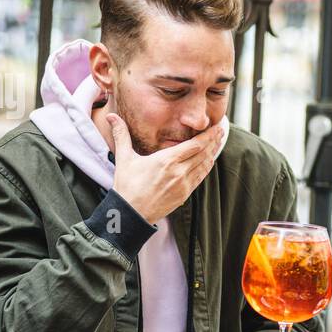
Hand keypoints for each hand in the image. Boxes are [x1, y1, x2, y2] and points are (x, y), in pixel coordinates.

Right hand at [106, 113, 223, 223]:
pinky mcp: (184, 195)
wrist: (131, 214)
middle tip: (221, 131)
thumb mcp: (124, 159)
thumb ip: (121, 135)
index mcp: (166, 160)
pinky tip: (209, 161)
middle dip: (213, 141)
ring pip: (204, 166)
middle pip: (203, 153)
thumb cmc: (127, 186)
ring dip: (212, 153)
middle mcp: (178, 172)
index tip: (216, 127)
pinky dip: (206, 168)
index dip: (208, 135)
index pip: (195, 145)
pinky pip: (200, 178)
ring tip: (218, 143)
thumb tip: (110, 117)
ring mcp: (183, 185)